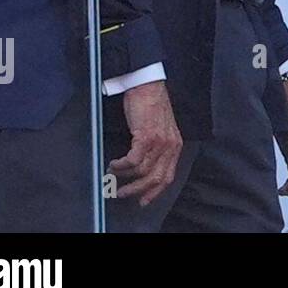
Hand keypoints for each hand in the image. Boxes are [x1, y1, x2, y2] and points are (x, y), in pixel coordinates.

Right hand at [109, 80, 182, 206]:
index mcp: (175, 146)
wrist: (148, 86)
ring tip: (113, 175)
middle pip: (155, 178)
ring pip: (142, 172)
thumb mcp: (160, 130)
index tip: (143, 201)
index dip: (155, 192)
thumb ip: (157, 148)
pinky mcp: (146, 136)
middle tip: (121, 193)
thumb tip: (144, 168)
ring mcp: (159, 142)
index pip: (168, 176)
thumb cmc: (150, 106)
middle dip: (137, 190)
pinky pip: (132, 160)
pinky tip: (114, 164)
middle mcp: (170, 146)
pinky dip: (121, 165)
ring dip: (124, 177)